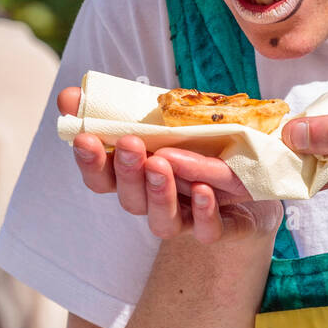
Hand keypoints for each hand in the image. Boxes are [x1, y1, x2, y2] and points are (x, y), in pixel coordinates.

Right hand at [58, 87, 283, 245]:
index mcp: (140, 177)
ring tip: (160, 165)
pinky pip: (209, 232)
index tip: (83, 137)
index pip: (102, 178)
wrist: (260, 177)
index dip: (90, 161)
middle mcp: (158, 202)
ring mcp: (189, 219)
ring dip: (158, 194)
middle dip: (126, 171)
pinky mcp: (224, 228)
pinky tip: (203, 191)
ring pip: (163, 222)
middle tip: (130, 143)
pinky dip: (204, 215)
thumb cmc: (204, 146)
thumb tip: (67, 96)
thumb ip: (122, 108)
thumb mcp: (167, 119)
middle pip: (130, 199)